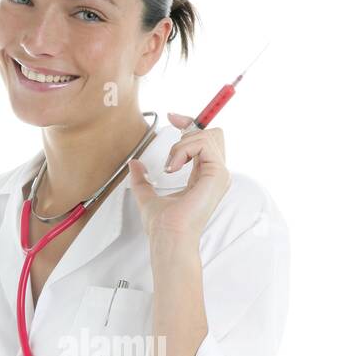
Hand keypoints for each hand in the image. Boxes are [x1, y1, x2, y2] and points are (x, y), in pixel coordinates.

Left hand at [128, 111, 230, 243]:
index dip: (190, 124)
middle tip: (172, 128)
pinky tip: (173, 168)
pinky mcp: (217, 174)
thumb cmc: (163, 225)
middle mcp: (215, 174)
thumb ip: (142, 180)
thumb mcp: (147, 196)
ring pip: (207, 136)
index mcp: (204, 177)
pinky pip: (203, 144)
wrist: (169, 237)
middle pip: (213, 133)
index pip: (204, 141)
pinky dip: (183, 150)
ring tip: (170, 166)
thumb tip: (134, 164)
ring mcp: (219, 174)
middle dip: (190, 126)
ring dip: (182, 144)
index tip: (172, 118)